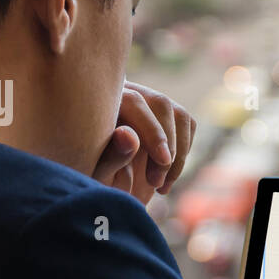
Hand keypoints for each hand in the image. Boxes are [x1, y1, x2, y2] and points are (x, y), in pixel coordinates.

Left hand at [93, 80, 195, 203]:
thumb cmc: (91, 176)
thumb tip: (129, 135)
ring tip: (160, 185)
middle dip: (167, 145)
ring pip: (179, 114)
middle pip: (160, 104)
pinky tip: (167, 177)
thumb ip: (111, 155)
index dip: (152, 131)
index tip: (163, 161)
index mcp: (101, 101)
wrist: (97, 182)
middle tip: (156, 182)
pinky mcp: (164, 116)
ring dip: (178, 152)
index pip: (135, 102)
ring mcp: (146, 101)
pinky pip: (186, 125)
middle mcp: (124, 92)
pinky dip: (183, 152)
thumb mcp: (96, 171)